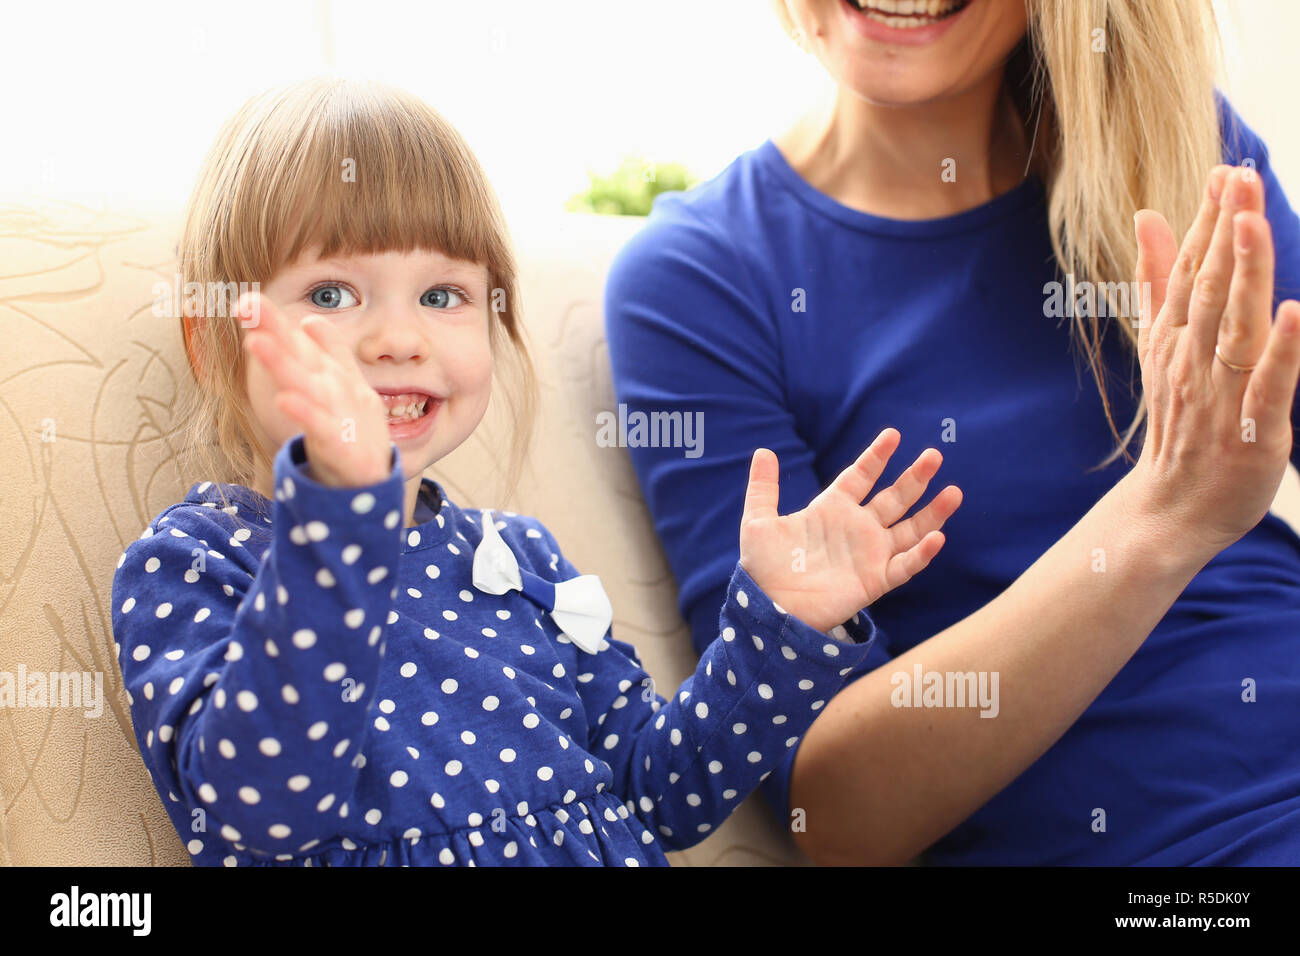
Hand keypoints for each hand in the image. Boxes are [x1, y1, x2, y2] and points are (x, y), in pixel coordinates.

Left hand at [239, 291, 392, 488]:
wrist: (376, 482)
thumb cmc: (354, 432)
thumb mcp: (345, 390)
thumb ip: (329, 356)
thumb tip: (309, 320)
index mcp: (336, 376)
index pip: (303, 344)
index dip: (278, 323)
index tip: (249, 300)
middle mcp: (340, 390)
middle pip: (304, 356)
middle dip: (277, 329)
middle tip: (249, 304)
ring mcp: (343, 416)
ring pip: (310, 387)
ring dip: (284, 364)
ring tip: (256, 343)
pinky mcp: (344, 447)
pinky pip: (321, 428)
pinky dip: (305, 413)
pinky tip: (284, 399)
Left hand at [738, 428, 961, 633]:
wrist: (768, 608)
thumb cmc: (764, 567)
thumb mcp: (759, 521)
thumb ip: (763, 487)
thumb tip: (763, 451)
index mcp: (832, 509)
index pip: (861, 476)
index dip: (877, 456)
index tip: (893, 435)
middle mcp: (857, 528)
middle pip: (894, 497)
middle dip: (915, 477)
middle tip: (934, 454)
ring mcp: (870, 554)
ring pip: (910, 529)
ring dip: (932, 513)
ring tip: (954, 492)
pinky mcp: (875, 581)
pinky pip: (905, 566)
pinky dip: (921, 554)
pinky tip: (937, 538)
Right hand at [1129, 164, 1299, 554]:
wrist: (1172, 506)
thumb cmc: (1179, 423)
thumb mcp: (1160, 347)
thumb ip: (1155, 281)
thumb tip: (1147, 217)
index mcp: (1174, 338)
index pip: (1190, 271)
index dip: (1208, 222)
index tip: (1225, 173)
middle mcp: (1191, 360)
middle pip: (1208, 288)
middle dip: (1224, 231)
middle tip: (1238, 177)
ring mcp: (1219, 393)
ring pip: (1233, 326)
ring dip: (1243, 275)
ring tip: (1252, 224)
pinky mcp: (1251, 429)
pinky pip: (1266, 384)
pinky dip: (1279, 349)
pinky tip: (1291, 312)